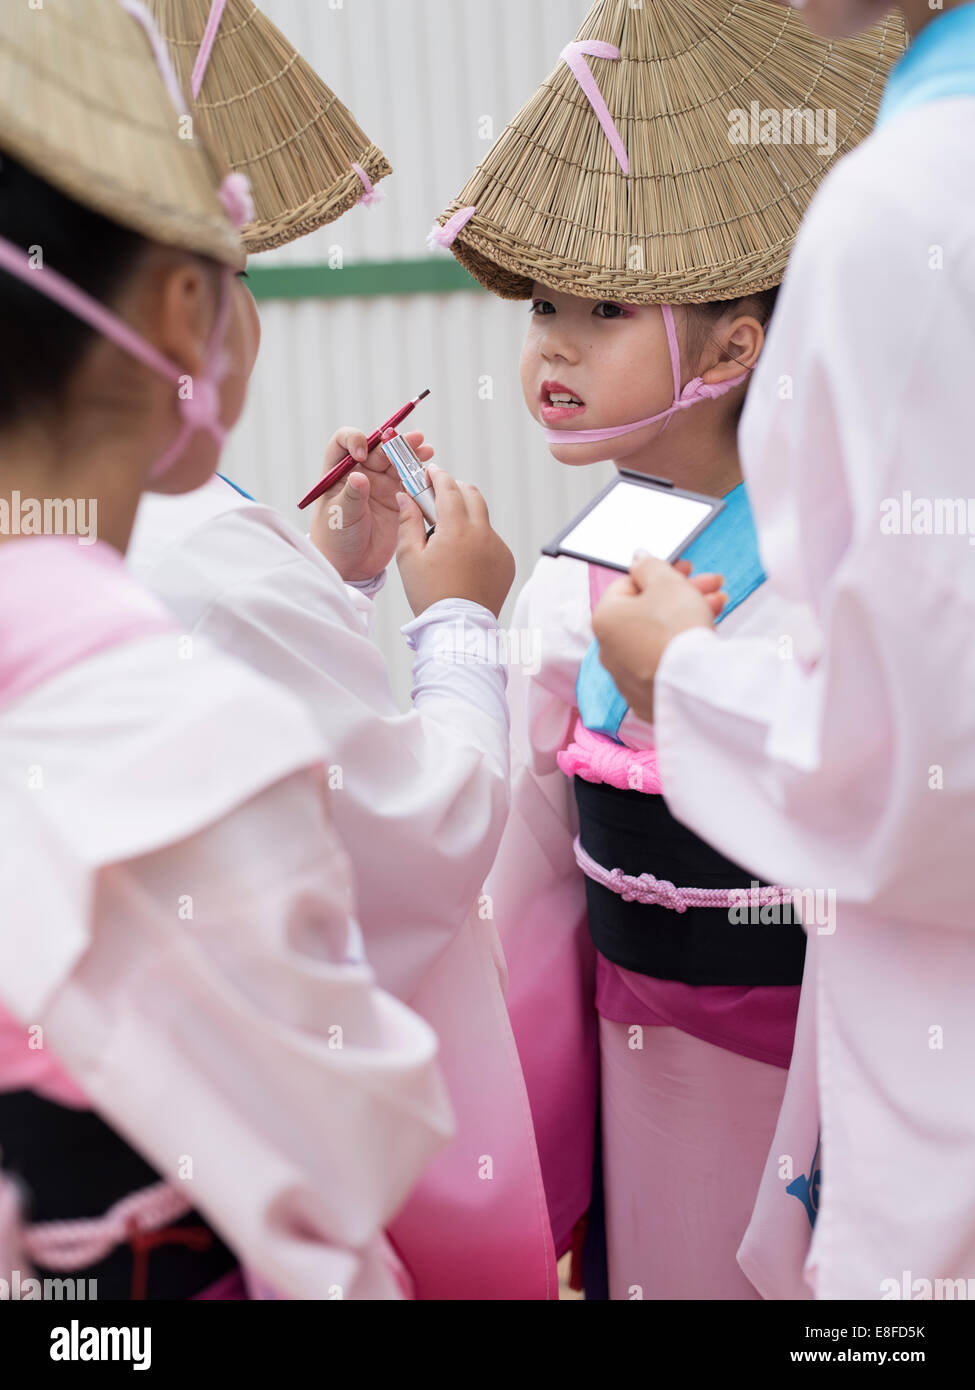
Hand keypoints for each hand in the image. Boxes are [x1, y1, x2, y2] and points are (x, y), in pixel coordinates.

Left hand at [308, 426, 433, 581]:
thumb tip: (359, 477)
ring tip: (426, 449)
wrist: (351, 565)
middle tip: (413, 440)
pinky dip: (421, 476)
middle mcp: (361, 473)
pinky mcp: (397, 499)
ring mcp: (380, 486)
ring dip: (412, 454)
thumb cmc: (335, 539)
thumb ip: (351, 496)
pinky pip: (411, 483)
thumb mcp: (341, 516)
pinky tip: (430, 472)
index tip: (363, 453)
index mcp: (338, 472)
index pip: (345, 443)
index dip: (355, 440)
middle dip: (395, 443)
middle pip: (379, 450)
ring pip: (398, 463)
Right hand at [396, 465, 514, 617]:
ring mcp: (498, 548)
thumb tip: (405, 497)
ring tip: (447, 535)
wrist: (459, 628)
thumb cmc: (430, 596)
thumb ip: (408, 521)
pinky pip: (491, 541)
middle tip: (438, 495)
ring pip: (482, 519)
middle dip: (455, 489)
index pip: (449, 488)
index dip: (437, 476)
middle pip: (472, 495)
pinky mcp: (506, 562)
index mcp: (457, 530)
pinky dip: (477, 539)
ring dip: (466, 516)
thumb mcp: (409, 557)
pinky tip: (462, 557)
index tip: (429, 472)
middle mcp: (483, 534)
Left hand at [591, 556, 724, 721]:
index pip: (629, 585)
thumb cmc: (676, 629)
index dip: (660, 573)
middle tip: (710, 585)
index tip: (686, 569)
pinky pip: (663, 663)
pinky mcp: (646, 696)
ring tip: (718, 606)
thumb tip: (638, 558)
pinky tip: (705, 637)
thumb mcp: (666, 582)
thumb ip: (649, 566)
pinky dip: (681, 648)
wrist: (693, 684)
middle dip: (681, 594)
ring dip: (687, 617)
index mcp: (605, 619)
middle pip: (647, 611)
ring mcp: (626, 676)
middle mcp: (609, 649)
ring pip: (658, 637)